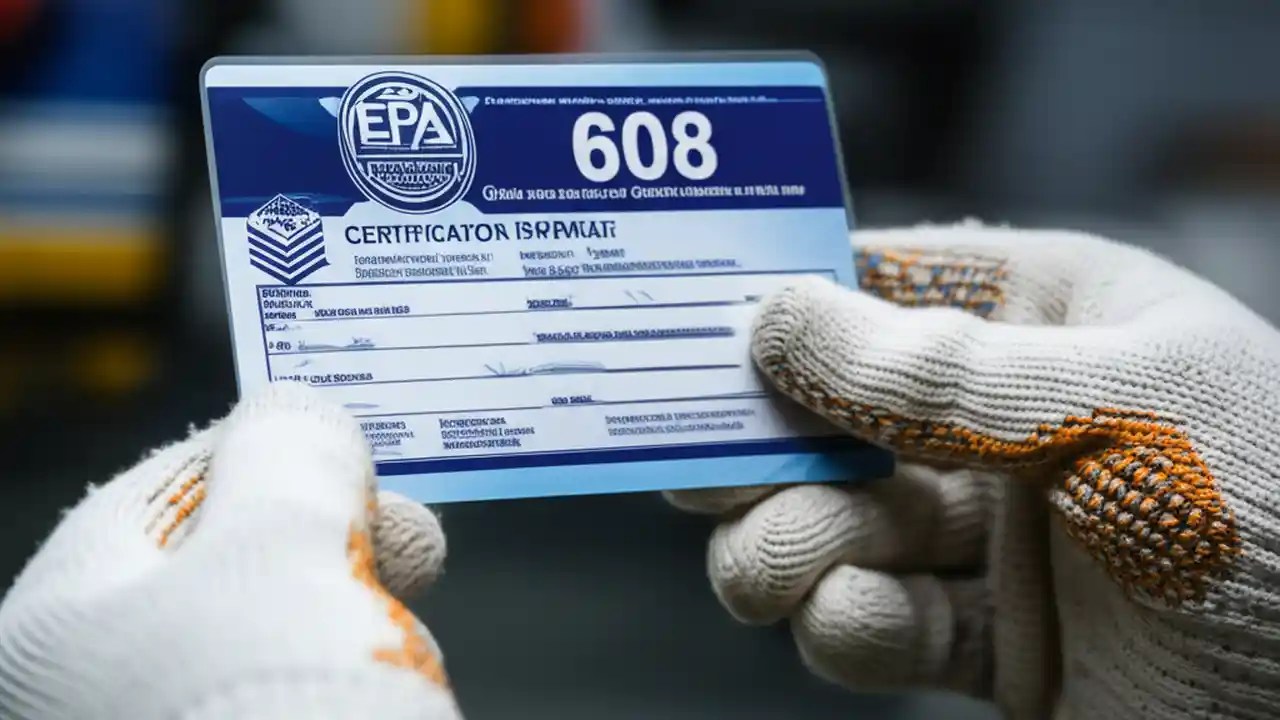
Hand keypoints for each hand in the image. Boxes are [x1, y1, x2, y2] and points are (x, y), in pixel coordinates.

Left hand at [0, 383, 458, 718]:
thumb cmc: (269, 716)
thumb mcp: (281, 543)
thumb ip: (287, 452)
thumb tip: (299, 413)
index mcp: (60, 627)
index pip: (154, 494)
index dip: (256, 448)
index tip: (339, 436)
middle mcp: (91, 694)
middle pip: (210, 566)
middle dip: (317, 526)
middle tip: (400, 524)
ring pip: (256, 631)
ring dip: (340, 590)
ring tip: (410, 586)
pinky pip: (284, 686)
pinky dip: (340, 655)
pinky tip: (389, 657)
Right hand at [668, 222, 1279, 718]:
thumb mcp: (1124, 419)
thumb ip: (941, 379)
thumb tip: (782, 321)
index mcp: (1058, 321)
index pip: (893, 281)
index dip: (790, 300)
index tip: (699, 333)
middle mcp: (1011, 423)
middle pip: (835, 414)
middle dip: (766, 444)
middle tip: (702, 468)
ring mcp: (995, 537)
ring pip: (834, 522)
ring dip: (785, 541)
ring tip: (777, 565)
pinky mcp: (986, 643)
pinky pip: (873, 622)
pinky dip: (844, 626)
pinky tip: (863, 621)